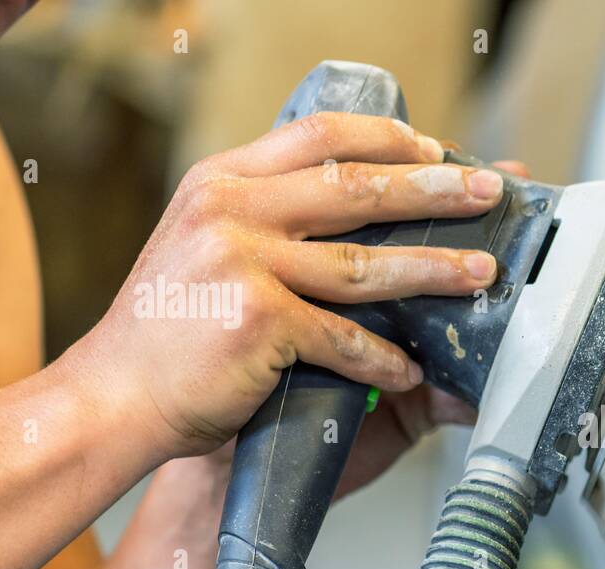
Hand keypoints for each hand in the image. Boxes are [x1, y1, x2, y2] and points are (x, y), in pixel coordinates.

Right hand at [67, 112, 507, 459]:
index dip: (386, 139)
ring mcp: (244, 264)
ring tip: (481, 275)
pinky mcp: (259, 322)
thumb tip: (359, 213)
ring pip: (365, 264)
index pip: (318, 136)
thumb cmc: (168, 332)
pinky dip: (383, 362)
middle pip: (357, 188)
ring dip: (434, 271)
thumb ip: (268, 220)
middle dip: (435, 189)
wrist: (114, 396)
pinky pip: (345, 340)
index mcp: (223, 182)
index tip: (435, 149)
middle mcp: (232, 210)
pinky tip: (411, 374)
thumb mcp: (206, 247)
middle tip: (490, 192)